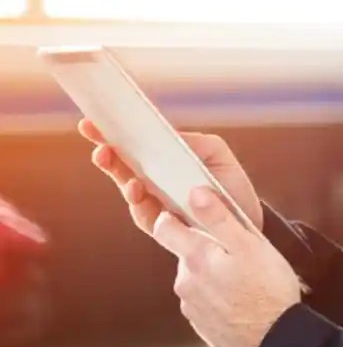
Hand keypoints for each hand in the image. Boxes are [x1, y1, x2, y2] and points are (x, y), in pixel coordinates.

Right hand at [79, 118, 264, 232]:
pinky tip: (134, 187)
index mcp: (165, 160)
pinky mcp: (160, 225)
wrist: (246, 222)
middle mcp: (154, 180)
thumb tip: (168, 134)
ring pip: (126, 185)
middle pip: (123, 163)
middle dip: (106, 148)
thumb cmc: (230, 185)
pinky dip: (136, 200)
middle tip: (93, 134)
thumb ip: (195, 142)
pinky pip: (142, 213)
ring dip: (116, 171)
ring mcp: (154, 202)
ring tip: (108, 156)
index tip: (92, 121)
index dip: (114, 132)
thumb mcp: (217, 155)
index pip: (135, 144)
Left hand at [153, 187, 300, 346]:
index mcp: (196, 258)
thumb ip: (220, 217)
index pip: (164, 228)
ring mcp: (191, 305)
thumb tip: (197, 193)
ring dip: (213, 272)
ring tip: (243, 276)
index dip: (174, 215)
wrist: (274, 339)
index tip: (188, 212)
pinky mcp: (201, 323)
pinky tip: (239, 295)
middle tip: (237, 251)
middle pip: (185, 253)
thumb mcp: (250, 245)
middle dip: (206, 247)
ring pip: (196, 276)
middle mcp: (186, 282)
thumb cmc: (268, 292)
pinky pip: (204, 299)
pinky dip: (218, 294)